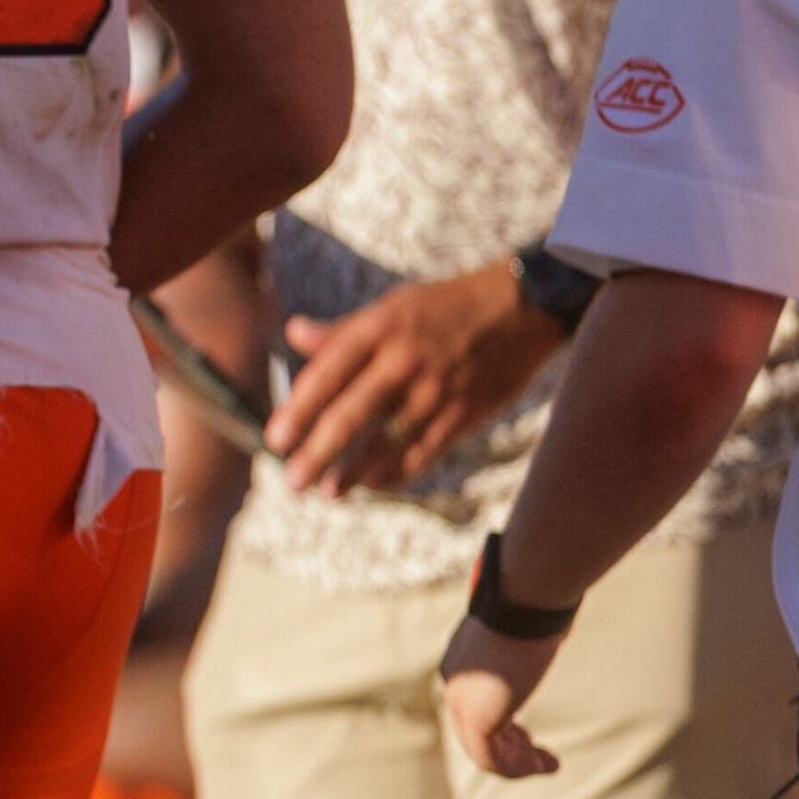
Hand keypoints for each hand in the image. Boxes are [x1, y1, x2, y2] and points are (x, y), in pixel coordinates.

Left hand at [270, 262, 562, 493]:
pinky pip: (425, 451)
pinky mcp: (464, 413)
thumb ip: (342, 329)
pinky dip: (398, 472)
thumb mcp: (392, 306)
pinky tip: (375, 484)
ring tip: (329, 492)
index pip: (328, 373)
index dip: (300, 410)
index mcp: (379, 329)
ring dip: (356, 472)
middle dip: (318, 452)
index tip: (275, 439)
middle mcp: (405, 361)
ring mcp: (436, 390)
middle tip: (292, 480)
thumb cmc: (445, 306)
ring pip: (387, 441)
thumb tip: (293, 333)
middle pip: (352, 414)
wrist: (523, 308)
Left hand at [439, 615, 565, 780]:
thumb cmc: (534, 609)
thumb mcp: (524, 632)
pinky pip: (491, 758)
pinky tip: (544, 765)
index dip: (504, 732)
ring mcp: (461, 702)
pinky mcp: (477, 716)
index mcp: (460, 667)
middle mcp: (454, 685)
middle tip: (543, 758)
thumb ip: (523, 648)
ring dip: (518, 765)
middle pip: (476, 734)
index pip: (474, 712)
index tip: (529, 740)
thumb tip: (548, 636)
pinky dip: (517, 768)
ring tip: (549, 766)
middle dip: (512, 751)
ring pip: (483, 752)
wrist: (526, 603)